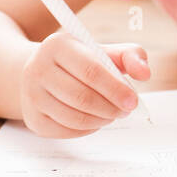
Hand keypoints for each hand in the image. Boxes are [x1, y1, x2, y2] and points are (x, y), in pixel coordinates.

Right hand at [20, 30, 149, 137]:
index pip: (91, 71)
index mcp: (57, 45)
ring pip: (75, 118)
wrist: (40, 72)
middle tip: (126, 110)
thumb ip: (129, 56)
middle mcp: (38, 69)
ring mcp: (32, 96)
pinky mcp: (34, 119)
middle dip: (111, 108)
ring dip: (102, 120)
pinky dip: (88, 129)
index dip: (115, 88)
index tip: (133, 100)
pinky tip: (95, 118)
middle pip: (82, 97)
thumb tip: (144, 73)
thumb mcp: (102, 50)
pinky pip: (68, 131)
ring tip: (112, 113)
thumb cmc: (80, 61)